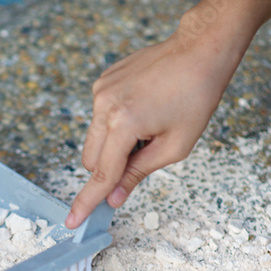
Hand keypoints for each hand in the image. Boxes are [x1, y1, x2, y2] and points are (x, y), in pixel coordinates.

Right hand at [65, 0, 270, 228]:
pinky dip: (116, 124)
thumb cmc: (196, 96)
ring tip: (148, 125)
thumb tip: (114, 198)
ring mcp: (101, 91)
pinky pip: (100, 117)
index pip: (102, 174)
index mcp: (124, 123)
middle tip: (145, 152)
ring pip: (94, 140)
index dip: (88, 201)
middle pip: (92, 160)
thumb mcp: (175, 146)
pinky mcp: (103, 82)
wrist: (198, 49)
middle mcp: (105, 105)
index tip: (72, 221)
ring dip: (114, 145)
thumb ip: (138, 173)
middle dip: (110, 168)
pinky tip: (143, 108)